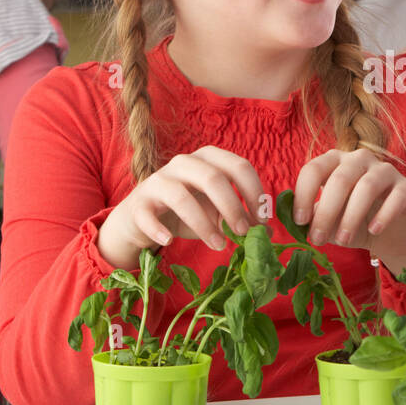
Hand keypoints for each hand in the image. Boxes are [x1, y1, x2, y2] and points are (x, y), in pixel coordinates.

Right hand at [98, 146, 265, 266]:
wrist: (141, 220)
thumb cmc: (186, 212)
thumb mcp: (216, 213)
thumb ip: (239, 218)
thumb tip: (267, 232)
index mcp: (208, 159)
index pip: (238, 166)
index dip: (254, 192)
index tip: (262, 220)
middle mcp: (183, 164)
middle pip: (212, 177)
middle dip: (232, 206)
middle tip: (243, 232)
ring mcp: (158, 181)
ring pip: (181, 196)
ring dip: (203, 224)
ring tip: (219, 245)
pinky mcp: (138, 204)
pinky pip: (148, 216)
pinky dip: (160, 230)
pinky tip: (169, 242)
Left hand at [293, 148, 405, 252]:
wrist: (390, 233)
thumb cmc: (353, 222)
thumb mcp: (330, 221)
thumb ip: (315, 218)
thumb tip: (301, 224)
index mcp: (335, 161)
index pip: (314, 169)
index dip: (304, 194)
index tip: (300, 221)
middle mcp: (359, 159)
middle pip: (340, 179)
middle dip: (327, 212)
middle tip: (318, 238)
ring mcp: (385, 171)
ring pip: (367, 187)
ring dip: (351, 216)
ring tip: (343, 241)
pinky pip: (396, 198)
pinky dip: (383, 215)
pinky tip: (374, 230)